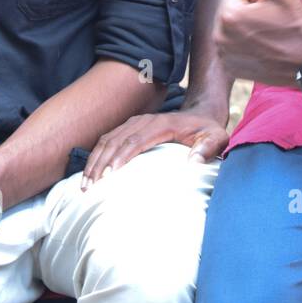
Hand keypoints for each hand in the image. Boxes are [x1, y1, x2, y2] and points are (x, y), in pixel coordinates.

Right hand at [81, 111, 228, 186]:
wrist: (200, 115)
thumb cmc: (207, 131)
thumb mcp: (216, 138)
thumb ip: (208, 148)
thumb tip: (193, 163)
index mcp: (162, 125)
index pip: (136, 140)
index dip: (121, 157)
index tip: (109, 176)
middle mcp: (144, 121)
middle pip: (116, 141)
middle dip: (101, 164)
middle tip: (91, 187)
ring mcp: (135, 122)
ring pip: (108, 140)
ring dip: (95, 161)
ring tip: (85, 185)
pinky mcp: (129, 127)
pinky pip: (108, 140)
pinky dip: (96, 155)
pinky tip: (90, 173)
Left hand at [213, 0, 301, 85]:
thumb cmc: (297, 24)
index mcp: (229, 13)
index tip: (270, 5)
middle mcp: (220, 35)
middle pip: (230, 9)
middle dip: (247, 10)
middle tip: (271, 20)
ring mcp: (224, 54)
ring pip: (230, 28)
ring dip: (245, 27)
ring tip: (268, 34)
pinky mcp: (231, 69)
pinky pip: (232, 48)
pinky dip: (243, 46)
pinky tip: (263, 50)